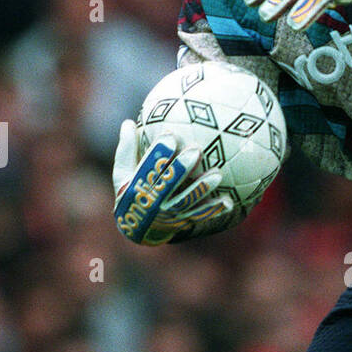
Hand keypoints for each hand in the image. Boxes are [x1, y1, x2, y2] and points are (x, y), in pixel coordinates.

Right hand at [112, 119, 234, 244]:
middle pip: (169, 185)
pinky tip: (228, 201)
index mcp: (137, 188)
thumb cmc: (131, 191)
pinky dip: (214, 209)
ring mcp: (170, 214)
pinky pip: (200, 215)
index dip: (159, 153)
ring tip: (218, 175)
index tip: (170, 134)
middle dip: (182, 168)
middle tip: (197, 150)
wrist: (137, 229)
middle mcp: (154, 203)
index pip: (148, 168)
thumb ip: (127, 148)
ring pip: (187, 201)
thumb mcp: (122, 172)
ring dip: (202, 188)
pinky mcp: (183, 221)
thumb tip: (128, 122)